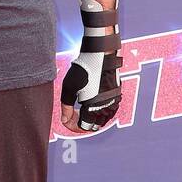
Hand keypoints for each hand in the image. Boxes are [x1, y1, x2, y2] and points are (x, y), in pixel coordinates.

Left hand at [60, 0, 121, 132]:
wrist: (101, 54)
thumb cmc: (84, 69)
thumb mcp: (69, 88)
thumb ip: (66, 107)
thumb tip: (64, 120)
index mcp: (93, 107)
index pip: (84, 127)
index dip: (73, 126)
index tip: (66, 120)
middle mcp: (106, 107)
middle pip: (94, 126)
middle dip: (82, 123)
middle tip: (72, 115)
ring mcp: (113, 101)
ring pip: (103, 119)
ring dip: (92, 118)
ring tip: (80, 110)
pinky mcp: (117, 94)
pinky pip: (109, 110)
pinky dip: (99, 111)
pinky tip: (90, 103)